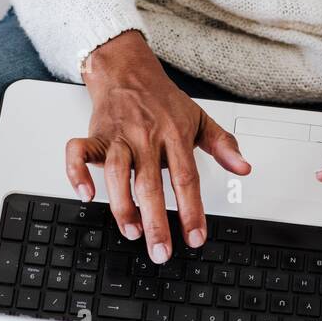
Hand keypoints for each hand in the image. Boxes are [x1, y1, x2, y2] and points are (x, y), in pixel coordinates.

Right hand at [66, 31, 250, 262]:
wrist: (128, 68)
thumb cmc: (162, 101)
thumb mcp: (200, 119)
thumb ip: (223, 145)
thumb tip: (244, 168)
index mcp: (174, 136)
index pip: (187, 179)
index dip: (191, 211)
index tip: (195, 238)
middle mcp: (146, 137)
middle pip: (151, 184)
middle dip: (156, 222)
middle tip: (161, 252)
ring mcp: (119, 136)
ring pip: (117, 172)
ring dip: (122, 205)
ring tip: (131, 232)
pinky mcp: (95, 134)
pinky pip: (79, 152)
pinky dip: (77, 171)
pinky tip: (85, 193)